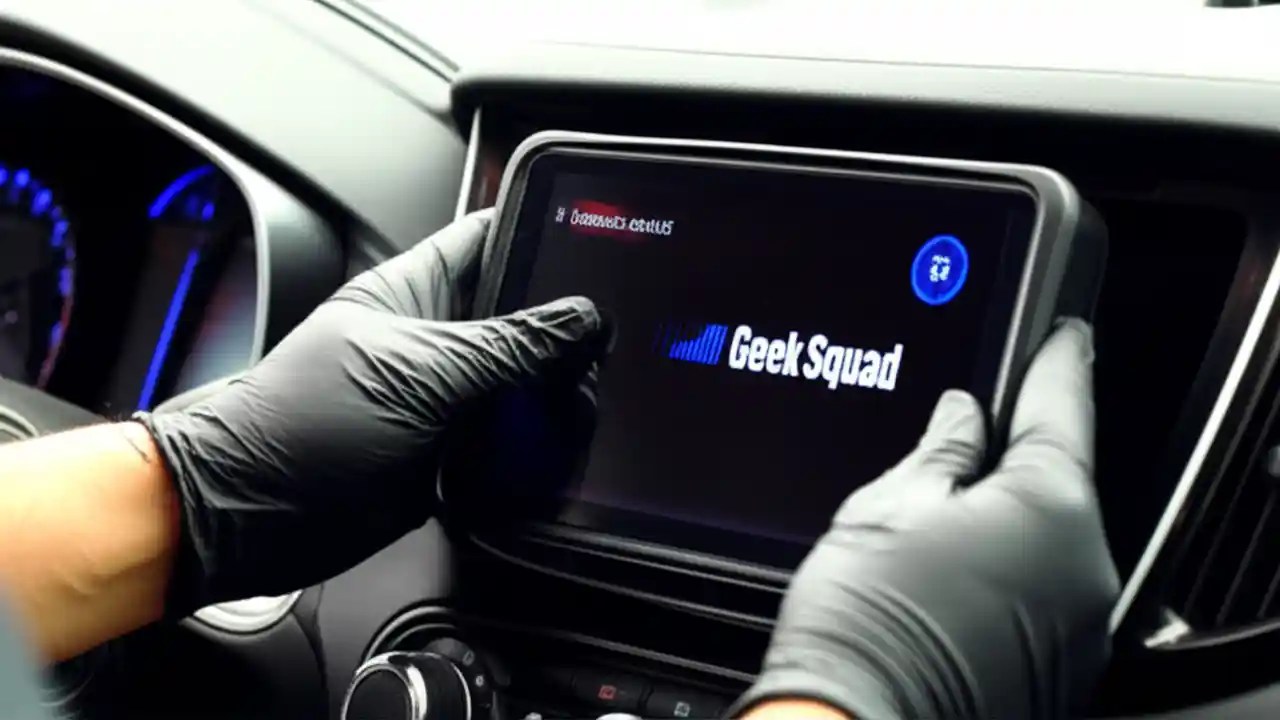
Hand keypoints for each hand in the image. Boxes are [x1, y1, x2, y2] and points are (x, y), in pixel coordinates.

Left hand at [139, 210, 606, 613]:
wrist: (256, 514)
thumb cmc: (299, 422)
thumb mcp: (419, 370)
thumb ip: (508, 346)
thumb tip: (581, 320)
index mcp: (415, 289)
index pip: (489, 238)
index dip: (542, 232)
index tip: (600, 239)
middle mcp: (433, 339)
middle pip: (518, 316)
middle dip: (563, 325)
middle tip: (609, 337)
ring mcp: (443, 398)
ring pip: (521, 382)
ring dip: (554, 390)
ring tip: (592, 393)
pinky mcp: (449, 455)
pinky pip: (509, 442)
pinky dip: (535, 445)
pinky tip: (565, 442)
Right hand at [734, 320, 1118, 719]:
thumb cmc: (865, 622)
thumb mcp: (889, 502)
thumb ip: (940, 447)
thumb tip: (961, 416)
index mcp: (1049, 511)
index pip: (1064, 408)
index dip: (1059, 362)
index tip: (1063, 333)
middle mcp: (1084, 571)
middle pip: (1058, 479)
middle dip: (1015, 450)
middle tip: (962, 432)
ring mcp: (1076, 627)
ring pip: (1047, 539)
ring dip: (1005, 516)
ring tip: (933, 520)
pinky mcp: (1057, 668)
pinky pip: (1041, 591)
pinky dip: (1006, 570)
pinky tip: (948, 573)